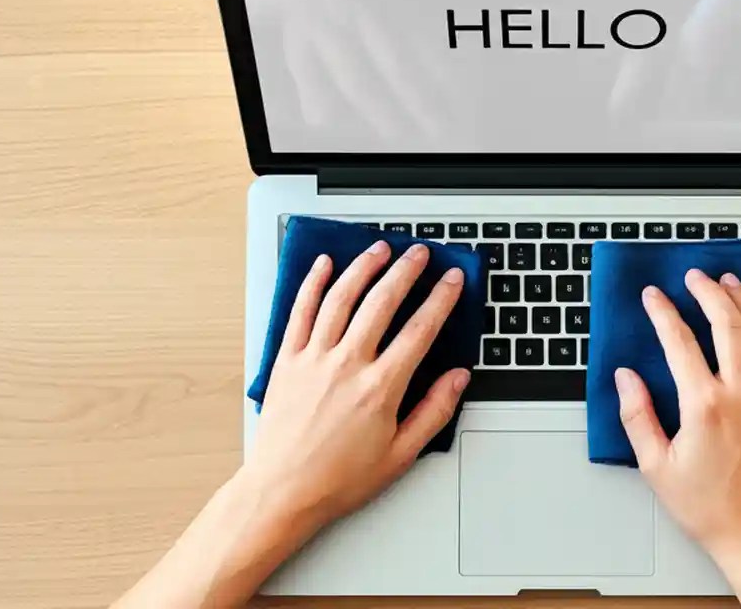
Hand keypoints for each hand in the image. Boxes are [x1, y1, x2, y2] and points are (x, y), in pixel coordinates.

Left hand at [113, 241, 472, 608]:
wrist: (282, 491)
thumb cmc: (338, 479)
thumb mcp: (401, 454)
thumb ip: (433, 411)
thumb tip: (457, 378)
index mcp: (380, 387)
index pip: (420, 330)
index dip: (440, 299)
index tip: (451, 280)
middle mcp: (347, 365)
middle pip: (382, 302)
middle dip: (405, 271)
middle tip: (419, 253)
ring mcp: (313, 359)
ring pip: (341, 298)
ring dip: (363, 267)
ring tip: (379, 248)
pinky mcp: (287, 361)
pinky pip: (300, 311)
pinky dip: (312, 284)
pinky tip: (324, 265)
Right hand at [615, 269, 740, 563]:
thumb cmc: (707, 507)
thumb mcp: (656, 466)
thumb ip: (637, 417)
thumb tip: (625, 378)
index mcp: (704, 406)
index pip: (679, 343)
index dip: (663, 313)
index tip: (653, 297)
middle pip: (725, 324)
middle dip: (706, 293)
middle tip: (692, 278)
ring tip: (728, 281)